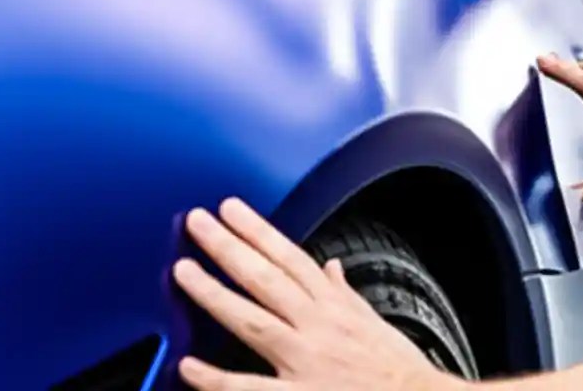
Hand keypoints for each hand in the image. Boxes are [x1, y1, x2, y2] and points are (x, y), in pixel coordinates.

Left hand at [173, 198, 467, 390]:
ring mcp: (306, 360)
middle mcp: (317, 326)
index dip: (258, 230)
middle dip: (228, 246)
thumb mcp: (374, 322)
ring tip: (183, 272)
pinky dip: (218, 378)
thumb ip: (344, 294)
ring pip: (252, 320)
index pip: (290, 257)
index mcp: (334, 307)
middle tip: (196, 222)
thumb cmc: (398, 372)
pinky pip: (251, 387)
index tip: (230, 209)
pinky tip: (189, 365)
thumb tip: (331, 268)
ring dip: (214, 294)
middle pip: (265, 278)